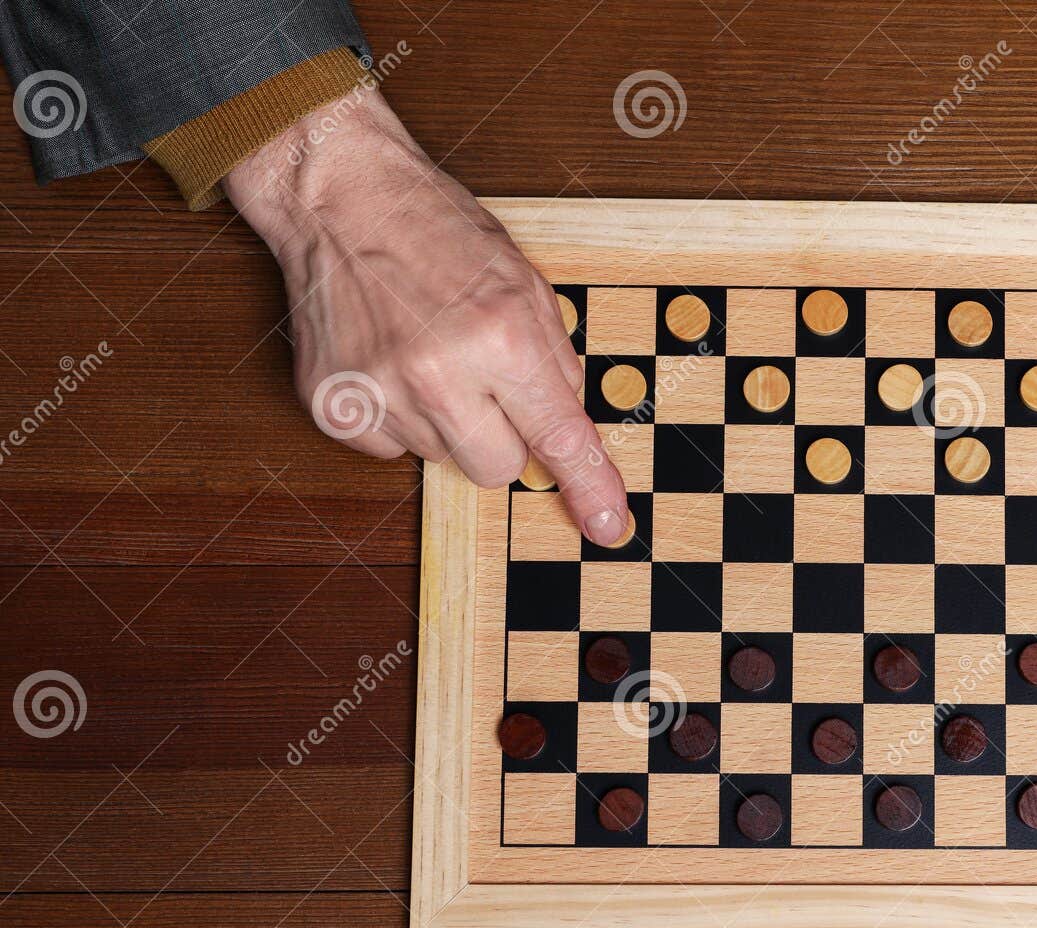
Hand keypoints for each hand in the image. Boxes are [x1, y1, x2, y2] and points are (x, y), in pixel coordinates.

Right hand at [220, 86, 629, 544]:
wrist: (340, 196)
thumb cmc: (435, 230)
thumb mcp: (524, 284)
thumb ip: (555, 362)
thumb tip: (570, 430)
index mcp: (500, 337)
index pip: (558, 437)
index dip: (588, 487)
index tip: (607, 525)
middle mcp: (439, 374)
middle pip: (497, 470)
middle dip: (501, 439)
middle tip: (482, 383)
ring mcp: (380, 394)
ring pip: (441, 459)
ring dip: (446, 421)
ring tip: (426, 353)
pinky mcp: (333, 406)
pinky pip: (388, 448)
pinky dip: (397, 416)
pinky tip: (389, 361)